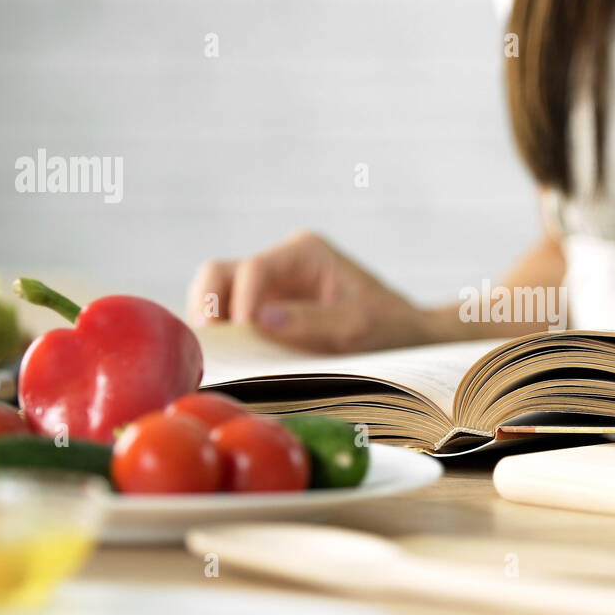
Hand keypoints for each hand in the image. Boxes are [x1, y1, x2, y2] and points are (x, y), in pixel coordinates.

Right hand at [187, 231, 441, 352]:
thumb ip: (312, 322)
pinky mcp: (264, 314)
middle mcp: (280, 264)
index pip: (254, 268)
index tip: (242, 335)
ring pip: (215, 294)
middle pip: (219, 273)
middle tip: (210, 344)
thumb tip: (260, 322)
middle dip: (207, 304)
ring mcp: (269, 289)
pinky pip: (228, 320)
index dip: (240, 301)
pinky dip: (222, 338)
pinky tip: (224, 361)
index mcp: (305, 252)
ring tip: (213, 356)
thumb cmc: (390, 326)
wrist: (406, 337)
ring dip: (210, 324)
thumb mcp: (359, 326)